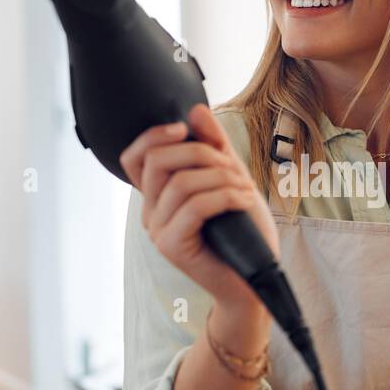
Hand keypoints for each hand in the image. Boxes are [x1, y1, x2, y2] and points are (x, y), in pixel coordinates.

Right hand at [118, 103, 280, 311]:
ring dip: (221, 178)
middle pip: (158, 162)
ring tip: (245, 188)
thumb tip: (196, 109)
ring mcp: (158, 231)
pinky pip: (195, 207)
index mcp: (158, 195)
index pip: (134, 157)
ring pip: (181, 183)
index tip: (183, 129)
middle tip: (231, 167)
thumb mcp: (231, 177)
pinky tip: (244, 200)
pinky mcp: (172, 247)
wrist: (254, 280)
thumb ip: (214, 145)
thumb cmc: (243, 231)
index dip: (153, 136)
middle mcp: (151, 212)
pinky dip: (225, 196)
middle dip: (201, 153)